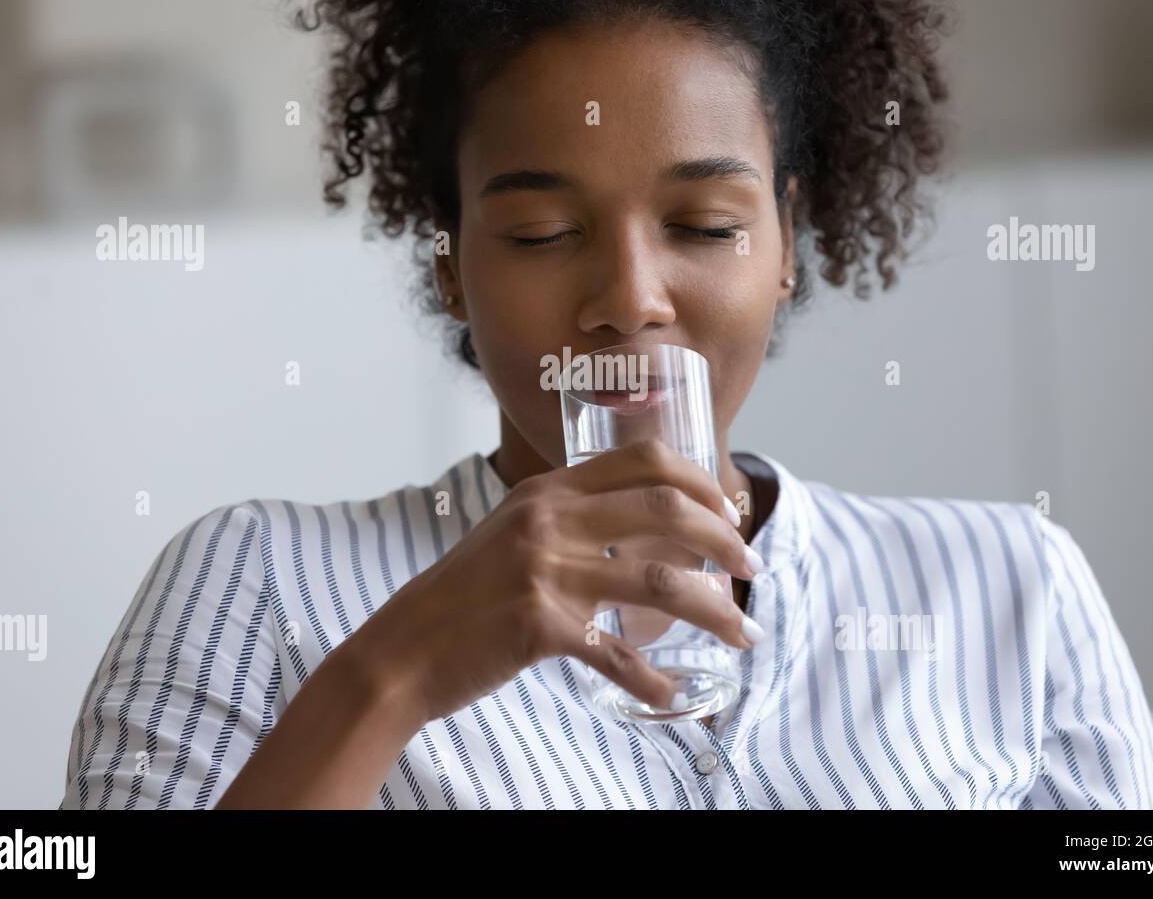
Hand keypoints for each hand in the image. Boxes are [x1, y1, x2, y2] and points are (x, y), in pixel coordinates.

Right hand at [353, 439, 764, 725]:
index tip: (730, 510)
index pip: (646, 459)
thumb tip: (642, 527)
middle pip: (669, 512)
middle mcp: (551, 520)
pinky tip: (673, 692)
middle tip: (750, 568)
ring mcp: (546, 571)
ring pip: (662, 583)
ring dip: (716, 611)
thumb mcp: (512, 531)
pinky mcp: (541, 626)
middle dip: (726, 540)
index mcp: (549, 490)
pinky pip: (618, 654)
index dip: (702, 481)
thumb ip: (568, 519)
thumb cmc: (464, 596)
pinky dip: (652, 678)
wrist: (402, 649)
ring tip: (744, 631)